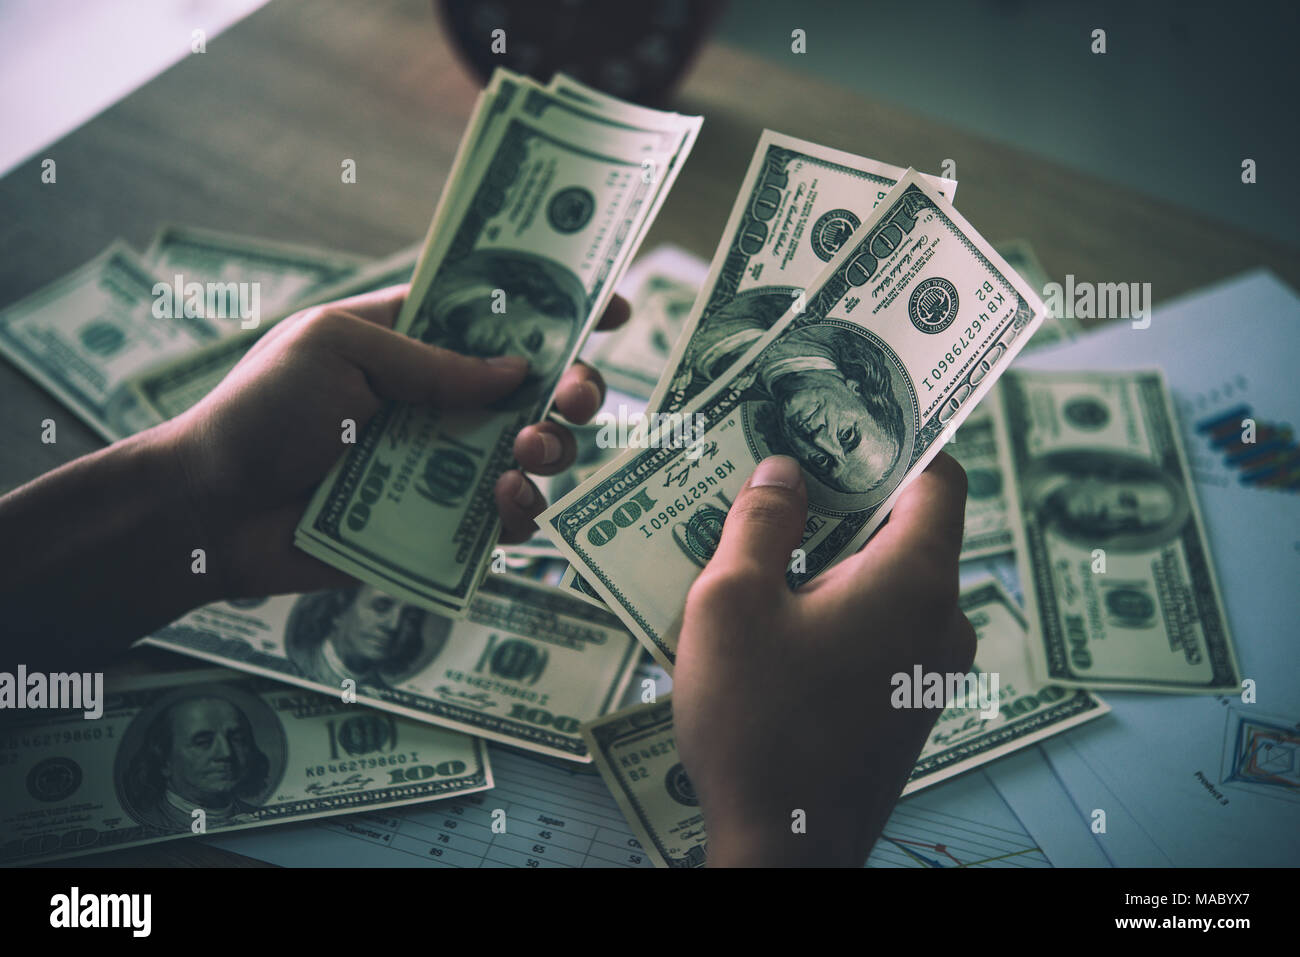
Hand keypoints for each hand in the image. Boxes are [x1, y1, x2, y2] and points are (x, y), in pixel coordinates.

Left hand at [164, 284, 628, 598]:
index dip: (561, 310)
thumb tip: (518, 370)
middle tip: (577, 397)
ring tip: (528, 449)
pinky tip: (502, 501)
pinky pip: (508, 521)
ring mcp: (447, 466)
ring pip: (538, 456)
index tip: (613, 309)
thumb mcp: (336, 351)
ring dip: (554, 448)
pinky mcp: (443, 527)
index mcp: (418, 343)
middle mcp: (444, 403)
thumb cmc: (260, 412)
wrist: (212, 510)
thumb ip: (429, 359)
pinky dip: (522, 511)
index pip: (504, 318)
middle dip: (577, 388)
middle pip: (541, 391)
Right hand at [671, 452, 975, 866]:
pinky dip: (840, 602)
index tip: (847, 418)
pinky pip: (883, 625)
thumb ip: (760, 522)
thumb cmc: (757, 725)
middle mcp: (941, 618)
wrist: (784, 849)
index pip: (939, 478)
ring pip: (890, 578)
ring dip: (833, 554)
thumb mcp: (731, 604)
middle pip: (908, 525)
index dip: (898, 439)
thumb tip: (784, 472)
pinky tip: (776, 614)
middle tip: (779, 475)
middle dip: (844, 496)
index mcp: (915, 580)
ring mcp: (930, 667)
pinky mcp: (908, 702)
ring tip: (762, 546)